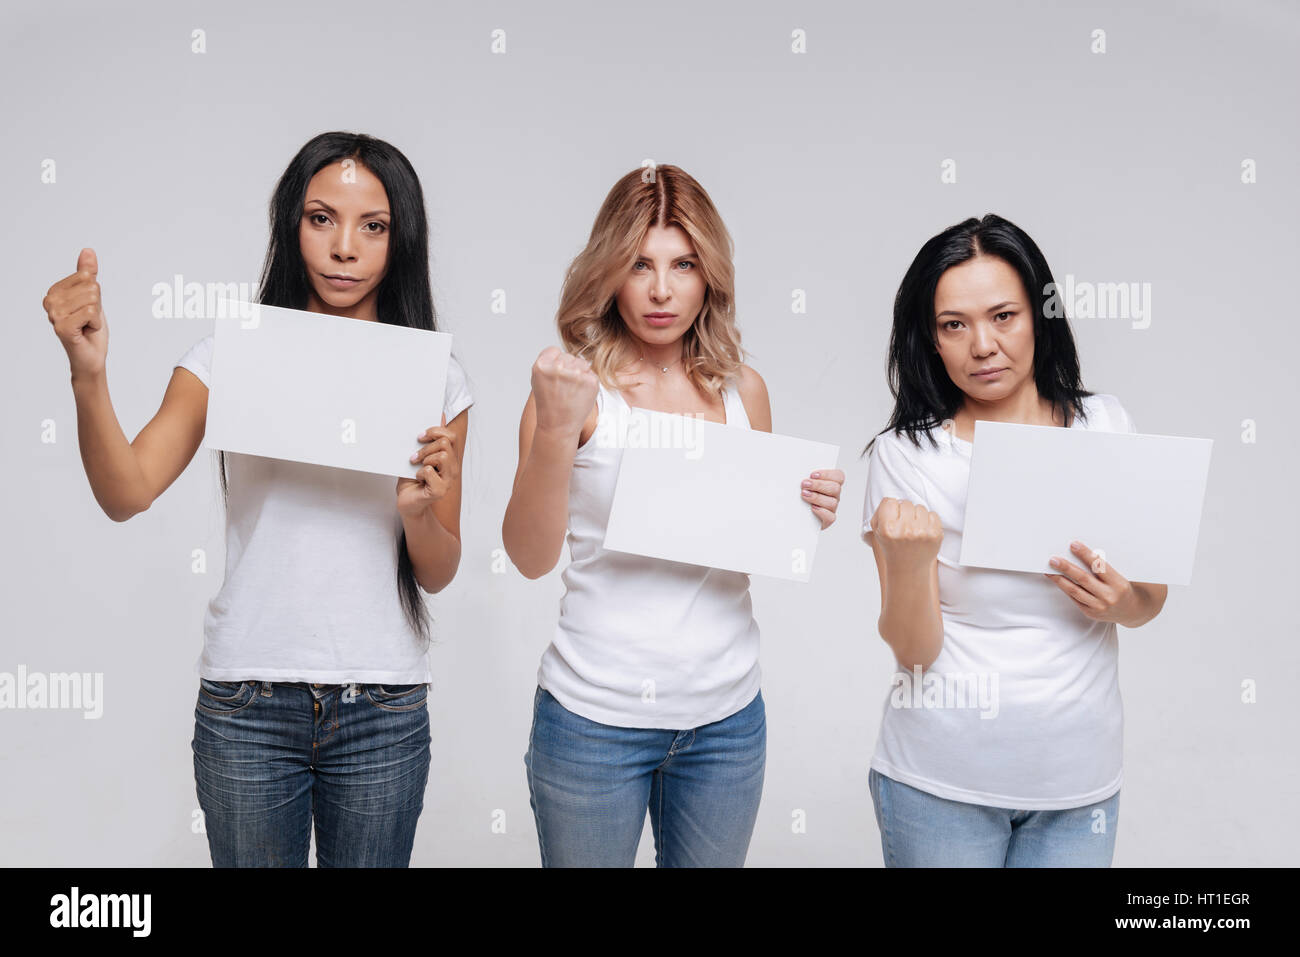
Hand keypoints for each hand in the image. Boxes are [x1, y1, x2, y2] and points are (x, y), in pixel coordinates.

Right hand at [44, 248, 108, 377]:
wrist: (91, 356)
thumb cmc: (90, 328)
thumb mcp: (93, 296)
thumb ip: (88, 274)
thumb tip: (88, 251)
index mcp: (54, 291)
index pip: (87, 277)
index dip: (96, 295)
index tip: (87, 309)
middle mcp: (49, 301)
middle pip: (91, 287)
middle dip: (97, 306)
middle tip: (88, 320)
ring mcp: (54, 314)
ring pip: (93, 299)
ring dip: (97, 316)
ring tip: (87, 326)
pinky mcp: (61, 327)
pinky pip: (91, 312)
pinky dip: (96, 324)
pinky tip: (86, 332)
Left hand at [396, 412, 457, 518]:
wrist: (407, 502)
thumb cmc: (412, 479)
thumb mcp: (420, 455)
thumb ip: (430, 439)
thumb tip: (441, 415)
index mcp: (449, 458)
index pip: (451, 436)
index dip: (436, 431)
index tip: (420, 437)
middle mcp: (452, 468)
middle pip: (446, 443)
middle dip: (427, 446)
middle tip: (415, 456)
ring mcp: (448, 480)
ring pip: (442, 456)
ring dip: (425, 458)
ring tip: (416, 466)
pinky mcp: (440, 491)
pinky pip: (429, 471)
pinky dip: (419, 473)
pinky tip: (417, 479)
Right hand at [531, 346, 597, 436]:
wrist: (558, 426)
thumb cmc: (549, 404)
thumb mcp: (538, 380)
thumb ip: (549, 363)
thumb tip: (564, 353)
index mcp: (541, 365)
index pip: (554, 351)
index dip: (555, 363)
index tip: (554, 378)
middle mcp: (557, 367)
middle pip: (569, 356)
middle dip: (568, 369)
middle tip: (563, 388)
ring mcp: (575, 374)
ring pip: (582, 363)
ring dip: (580, 374)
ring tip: (571, 391)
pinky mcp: (590, 381)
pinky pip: (591, 374)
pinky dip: (588, 384)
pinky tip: (580, 395)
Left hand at [802, 468, 844, 528]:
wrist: (797, 517)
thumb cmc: (800, 499)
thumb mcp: (803, 485)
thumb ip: (806, 479)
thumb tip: (798, 472)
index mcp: (830, 484)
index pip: (838, 476)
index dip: (828, 474)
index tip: (812, 475)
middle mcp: (833, 496)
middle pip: (835, 488)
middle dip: (819, 485)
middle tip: (804, 484)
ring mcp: (831, 509)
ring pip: (832, 502)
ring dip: (817, 497)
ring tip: (804, 495)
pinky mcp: (827, 521)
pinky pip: (830, 517)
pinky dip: (821, 512)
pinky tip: (812, 508)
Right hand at [867, 497, 942, 568]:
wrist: (908, 567)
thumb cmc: (893, 546)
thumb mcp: (877, 531)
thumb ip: (880, 511)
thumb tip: (892, 500)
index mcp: (888, 529)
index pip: (890, 501)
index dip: (891, 509)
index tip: (893, 518)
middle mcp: (905, 530)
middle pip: (906, 503)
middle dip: (905, 511)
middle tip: (904, 524)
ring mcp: (922, 532)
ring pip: (920, 507)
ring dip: (917, 515)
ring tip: (914, 528)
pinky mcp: (935, 534)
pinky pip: (933, 514)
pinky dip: (929, 520)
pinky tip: (923, 531)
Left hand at [1044, 540, 1141, 622]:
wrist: (1131, 611)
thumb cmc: (1123, 589)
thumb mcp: (1119, 577)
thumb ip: (1102, 569)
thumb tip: (1081, 554)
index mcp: (1118, 584)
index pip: (1099, 566)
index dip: (1085, 555)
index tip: (1074, 545)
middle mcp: (1108, 596)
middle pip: (1083, 579)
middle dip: (1066, 568)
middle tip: (1054, 559)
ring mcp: (1099, 607)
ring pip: (1075, 591)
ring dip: (1059, 579)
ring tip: (1049, 570)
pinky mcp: (1090, 613)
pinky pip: (1075, 599)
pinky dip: (1065, 588)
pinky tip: (1058, 580)